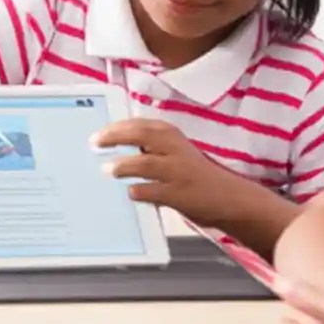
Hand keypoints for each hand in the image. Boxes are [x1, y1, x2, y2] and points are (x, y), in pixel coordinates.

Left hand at [92, 118, 246, 226]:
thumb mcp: (174, 151)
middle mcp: (175, 149)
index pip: (140, 124)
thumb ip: (149, 146)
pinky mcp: (180, 195)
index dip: (116, 126)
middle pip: (140, 136)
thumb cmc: (194, 174)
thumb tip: (111, 143)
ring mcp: (178, 172)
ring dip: (123, 166)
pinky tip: (130, 192)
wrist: (229, 198)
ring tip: (108, 169)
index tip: (98, 132)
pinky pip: (153, 191)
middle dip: (114, 137)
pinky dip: (138, 191)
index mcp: (172, 135)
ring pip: (145, 164)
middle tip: (95, 143)